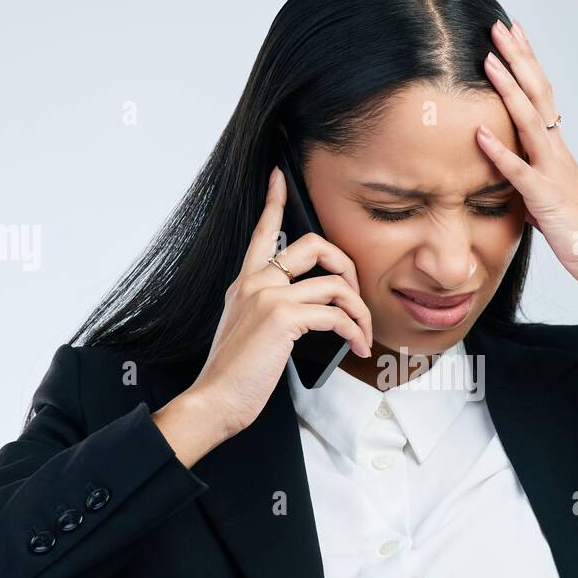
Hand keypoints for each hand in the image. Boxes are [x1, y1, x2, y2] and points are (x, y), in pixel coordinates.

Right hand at [151, 166, 373, 465]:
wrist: (214, 400)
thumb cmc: (233, 376)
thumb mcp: (248, 332)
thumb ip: (269, 312)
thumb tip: (306, 313)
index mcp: (245, 283)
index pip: (261, 231)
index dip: (274, 200)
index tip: (280, 177)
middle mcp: (256, 282)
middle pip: (316, 245)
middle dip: (349, 267)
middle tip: (357, 298)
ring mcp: (269, 296)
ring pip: (335, 285)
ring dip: (360, 312)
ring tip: (363, 335)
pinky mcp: (283, 318)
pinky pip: (336, 314)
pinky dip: (354, 331)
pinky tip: (356, 346)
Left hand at [475, 18, 577, 320]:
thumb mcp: (551, 206)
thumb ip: (532, 187)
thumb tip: (513, 181)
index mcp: (559, 153)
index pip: (541, 98)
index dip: (526, 64)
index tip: (510, 34)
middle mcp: (559, 154)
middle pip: (538, 95)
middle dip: (518, 58)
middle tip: (498, 25)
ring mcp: (555, 174)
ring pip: (530, 122)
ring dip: (508, 89)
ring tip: (488, 59)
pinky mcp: (548, 201)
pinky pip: (520, 173)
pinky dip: (499, 151)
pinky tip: (479, 132)